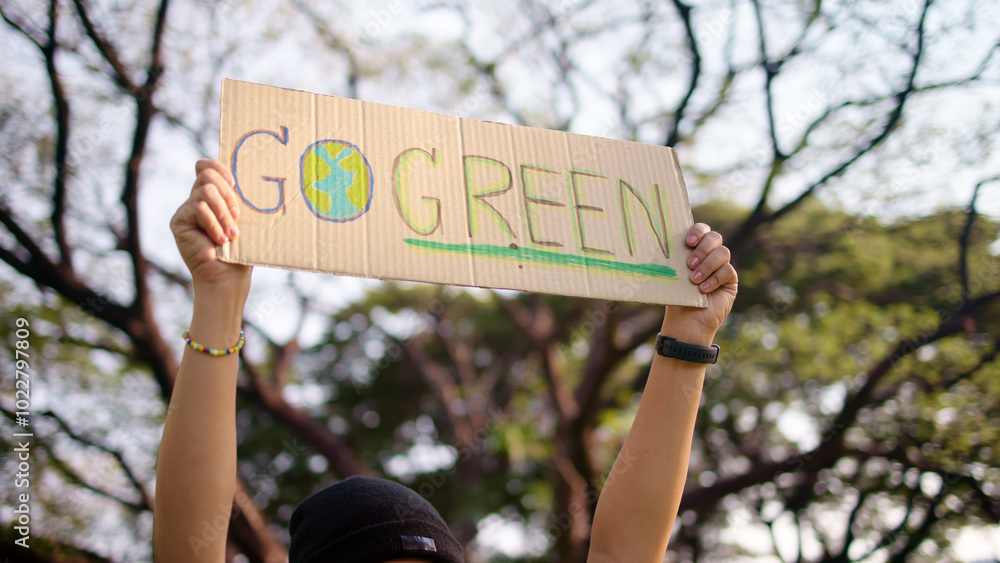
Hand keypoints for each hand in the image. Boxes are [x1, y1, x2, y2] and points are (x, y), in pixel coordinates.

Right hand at [170, 158, 251, 294]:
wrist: (228, 276)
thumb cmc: (241, 249)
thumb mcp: (243, 219)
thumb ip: (238, 197)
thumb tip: (243, 177)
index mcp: (213, 196)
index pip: (207, 166)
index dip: (219, 166)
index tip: (234, 182)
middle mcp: (196, 199)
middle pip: (207, 174)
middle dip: (227, 193)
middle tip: (236, 216)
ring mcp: (186, 209)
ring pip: (205, 191)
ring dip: (223, 213)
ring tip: (231, 233)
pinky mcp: (178, 221)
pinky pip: (198, 208)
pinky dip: (214, 224)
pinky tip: (220, 240)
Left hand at [662, 223, 737, 345]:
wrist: (686, 321)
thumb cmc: (676, 297)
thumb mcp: (672, 276)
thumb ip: (672, 259)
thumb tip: (659, 243)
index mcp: (694, 249)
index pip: (702, 230)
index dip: (698, 231)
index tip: (688, 242)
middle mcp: (710, 254)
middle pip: (715, 237)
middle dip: (702, 249)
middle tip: (689, 264)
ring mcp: (722, 266)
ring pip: (723, 252)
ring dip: (707, 265)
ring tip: (693, 280)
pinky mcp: (730, 279)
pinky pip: (728, 271)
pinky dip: (714, 279)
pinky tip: (703, 290)